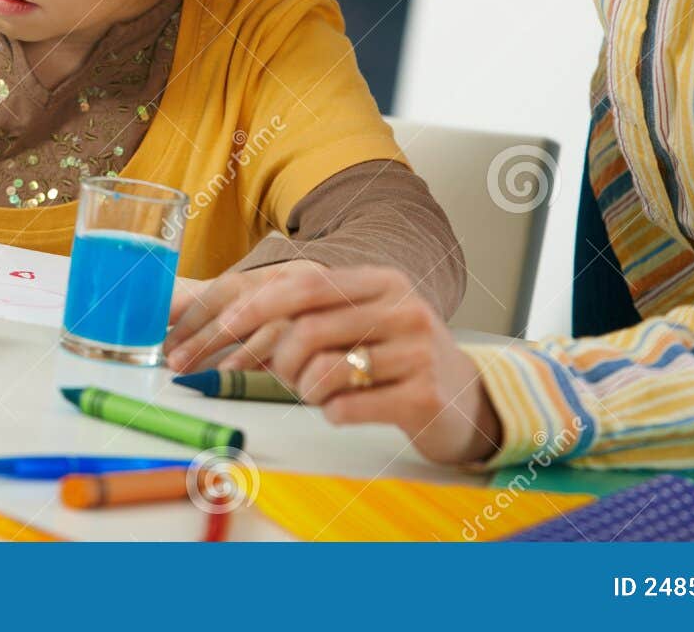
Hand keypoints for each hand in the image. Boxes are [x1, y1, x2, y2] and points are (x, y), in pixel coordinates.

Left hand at [168, 263, 502, 465]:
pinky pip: (345, 407)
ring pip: (323, 371)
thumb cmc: (398, 360)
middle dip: (280, 360)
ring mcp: (417, 353)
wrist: (469, 402)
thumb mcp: (365, 320)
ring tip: (322, 393)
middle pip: (308, 330)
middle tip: (285, 376)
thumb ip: (315, 312)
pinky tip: (346, 409)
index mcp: (383, 282)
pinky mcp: (423, 397)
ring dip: (306, 390)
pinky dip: (331, 412)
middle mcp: (404, 308)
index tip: (223, 324)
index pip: (305, 285)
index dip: (257, 305)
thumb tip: (239, 314)